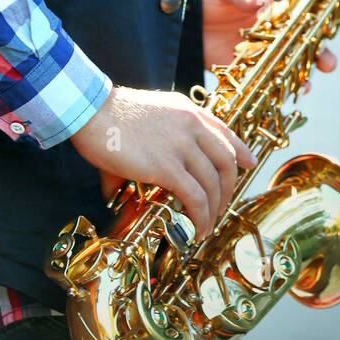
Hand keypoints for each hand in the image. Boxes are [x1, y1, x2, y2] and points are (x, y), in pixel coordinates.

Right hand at [70, 85, 258, 239]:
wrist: (90, 109)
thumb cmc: (106, 115)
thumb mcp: (140, 121)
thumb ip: (144, 149)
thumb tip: (114, 194)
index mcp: (187, 111)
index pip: (224, 131)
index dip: (240, 151)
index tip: (248, 164)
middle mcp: (191, 125)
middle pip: (226, 161)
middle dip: (228, 189)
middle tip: (221, 207)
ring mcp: (181, 146)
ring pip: (213, 183)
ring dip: (215, 210)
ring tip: (206, 227)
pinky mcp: (167, 167)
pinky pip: (195, 197)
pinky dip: (201, 217)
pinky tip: (197, 229)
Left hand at [192, 0, 339, 90]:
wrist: (173, 13)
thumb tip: (265, 0)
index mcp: (273, 0)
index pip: (310, 4)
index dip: (334, 8)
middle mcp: (273, 27)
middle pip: (308, 39)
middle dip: (325, 49)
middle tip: (331, 61)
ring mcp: (261, 49)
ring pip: (293, 62)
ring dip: (308, 70)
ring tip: (315, 78)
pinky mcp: (243, 67)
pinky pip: (267, 79)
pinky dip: (281, 87)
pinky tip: (292, 91)